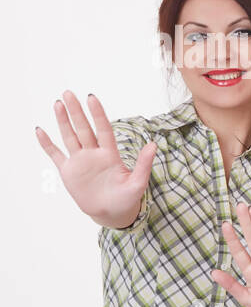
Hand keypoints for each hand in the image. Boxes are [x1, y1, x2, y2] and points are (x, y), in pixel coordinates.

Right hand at [35, 91, 155, 228]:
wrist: (112, 214)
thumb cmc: (127, 199)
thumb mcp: (137, 183)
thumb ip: (143, 164)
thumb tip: (153, 144)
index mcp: (110, 154)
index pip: (103, 129)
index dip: (97, 114)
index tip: (91, 97)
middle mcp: (94, 153)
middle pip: (83, 128)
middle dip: (76, 111)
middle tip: (68, 93)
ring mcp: (80, 161)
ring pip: (70, 136)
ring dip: (63, 121)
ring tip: (58, 103)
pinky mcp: (68, 171)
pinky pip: (55, 154)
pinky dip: (47, 144)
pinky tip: (40, 130)